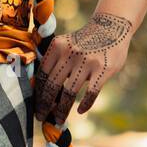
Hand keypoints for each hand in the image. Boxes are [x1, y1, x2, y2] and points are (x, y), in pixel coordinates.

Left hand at [33, 11, 131, 125]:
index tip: (35, 106)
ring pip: (69, 93)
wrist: (111, 27)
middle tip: (42, 118)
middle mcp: (70, 54)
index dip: (37, 94)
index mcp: (57, 47)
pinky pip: (90, 93)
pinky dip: (85, 105)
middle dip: (45, 106)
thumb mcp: (65, 43)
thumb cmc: (83, 41)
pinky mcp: (103, 70)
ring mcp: (87, 62)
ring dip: (62, 110)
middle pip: (52, 86)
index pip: (42, 75)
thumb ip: (54, 61)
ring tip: (59, 120)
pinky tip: (80, 111)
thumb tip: (42, 90)